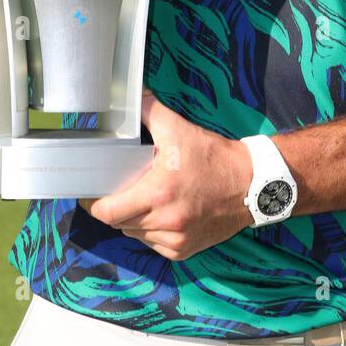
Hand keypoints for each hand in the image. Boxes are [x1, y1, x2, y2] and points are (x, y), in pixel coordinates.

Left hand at [79, 91, 253, 261]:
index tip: (93, 194)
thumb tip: (132, 95)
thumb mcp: (180, 129)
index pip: (108, 212)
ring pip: (136, 235)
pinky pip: (154, 244)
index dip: (95, 204)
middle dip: (116, 208)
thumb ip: (150, 111)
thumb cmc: (214, 157)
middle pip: (119, 224)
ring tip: (145, 200)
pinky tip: (163, 214)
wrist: (252, 183)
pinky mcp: (184, 251)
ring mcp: (176, 240)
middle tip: (120, 191)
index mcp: (159, 193)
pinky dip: (153, 232)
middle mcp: (165, 222)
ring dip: (134, 221)